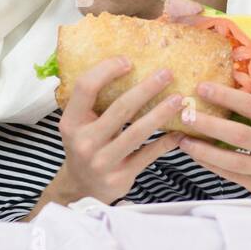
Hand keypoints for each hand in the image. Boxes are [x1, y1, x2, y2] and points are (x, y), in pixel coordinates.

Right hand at [54, 57, 186, 205]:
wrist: (81, 188)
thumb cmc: (86, 146)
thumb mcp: (79, 125)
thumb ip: (94, 102)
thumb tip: (127, 67)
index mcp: (71, 122)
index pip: (86, 88)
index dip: (106, 71)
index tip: (128, 61)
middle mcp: (84, 141)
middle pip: (120, 108)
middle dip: (146, 88)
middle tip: (166, 74)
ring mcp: (102, 161)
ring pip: (137, 132)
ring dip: (161, 113)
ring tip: (179, 99)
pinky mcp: (120, 177)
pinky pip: (148, 155)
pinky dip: (166, 143)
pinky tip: (179, 132)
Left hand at [176, 82, 250, 197]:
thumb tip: (230, 99)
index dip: (225, 96)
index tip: (202, 88)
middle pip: (237, 135)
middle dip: (207, 124)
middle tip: (184, 113)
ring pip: (230, 160)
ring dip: (202, 150)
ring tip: (181, 139)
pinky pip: (232, 176)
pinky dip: (212, 166)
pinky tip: (197, 156)